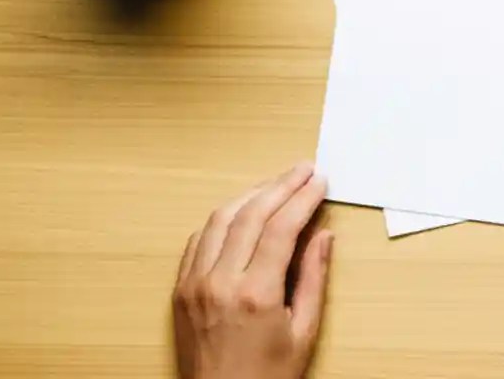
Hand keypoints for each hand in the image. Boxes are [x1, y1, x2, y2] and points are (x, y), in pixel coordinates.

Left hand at [173, 163, 332, 378]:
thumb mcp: (303, 333)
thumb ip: (313, 279)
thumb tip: (323, 236)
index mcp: (255, 295)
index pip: (281, 228)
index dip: (303, 198)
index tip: (319, 181)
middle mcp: (220, 282)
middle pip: (251, 214)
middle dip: (280, 185)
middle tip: (303, 170)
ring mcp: (194, 284)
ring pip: (220, 219)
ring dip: (250, 195)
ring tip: (276, 184)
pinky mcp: (180, 290)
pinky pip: (198, 240)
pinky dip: (222, 219)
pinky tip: (241, 212)